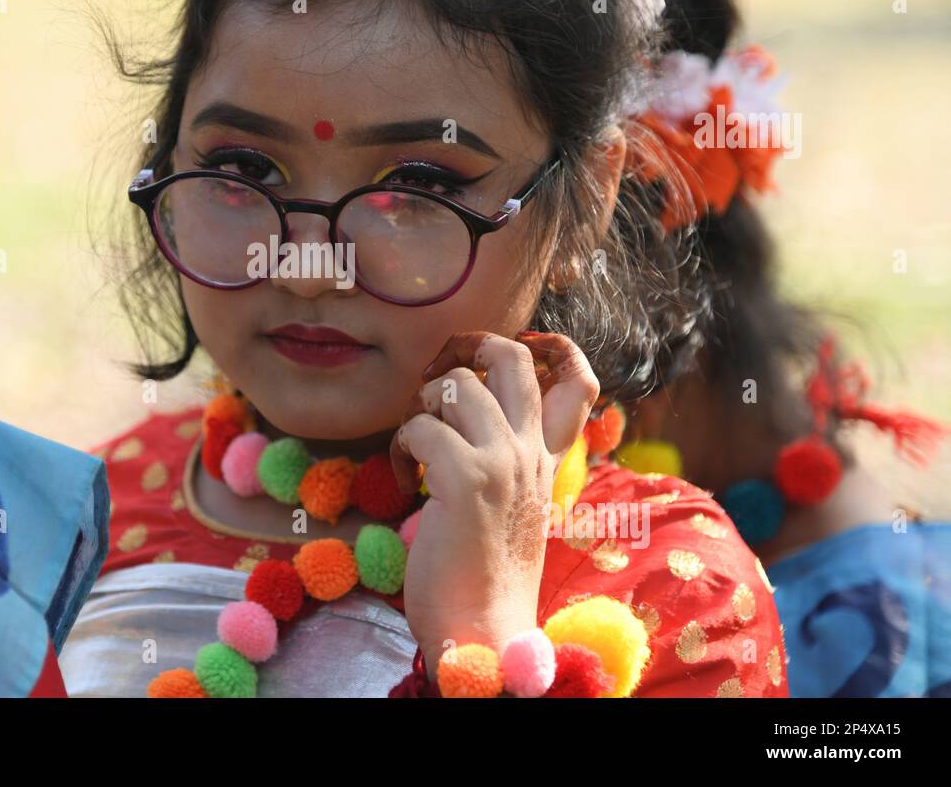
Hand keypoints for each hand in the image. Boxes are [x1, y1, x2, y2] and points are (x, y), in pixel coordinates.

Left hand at [391, 330, 598, 680]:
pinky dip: (399, 449)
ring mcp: (502, 462)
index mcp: (547, 459)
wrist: (484, 629)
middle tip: (439, 376)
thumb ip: (505, 459)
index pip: (579, 382)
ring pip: (457, 385)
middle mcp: (531, 452)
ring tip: (416, 446)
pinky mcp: (466, 479)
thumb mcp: (511, 504)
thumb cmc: (485, 573)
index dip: (551, 349)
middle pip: (513, 358)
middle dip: (468, 348)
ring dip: (422, 406)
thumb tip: (462, 409)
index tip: (512, 350)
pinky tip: (402, 481)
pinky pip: (420, 428)